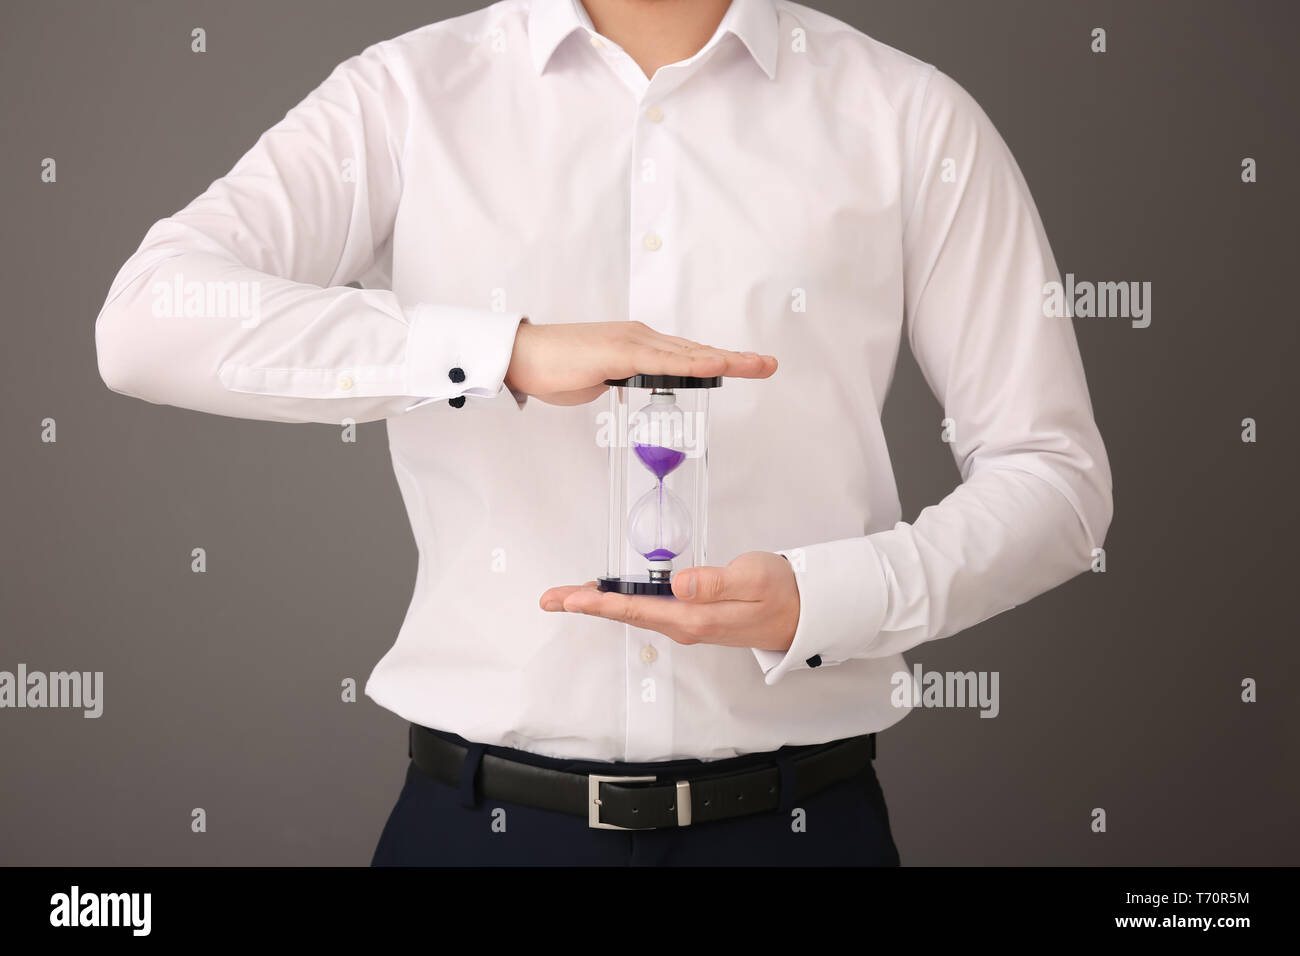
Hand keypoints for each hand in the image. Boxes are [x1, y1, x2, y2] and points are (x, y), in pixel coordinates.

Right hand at [504, 320, 777, 405]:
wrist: (524, 356)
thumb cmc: (555, 367)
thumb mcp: (599, 379)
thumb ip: (620, 380)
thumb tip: (628, 386)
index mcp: (637, 345)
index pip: (686, 355)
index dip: (717, 360)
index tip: (746, 366)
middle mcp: (641, 338)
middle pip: (696, 350)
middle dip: (735, 358)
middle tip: (769, 365)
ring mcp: (633, 342)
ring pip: (689, 353)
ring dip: (726, 359)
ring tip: (758, 365)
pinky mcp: (621, 351)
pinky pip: (664, 360)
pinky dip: (694, 362)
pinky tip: (717, 364)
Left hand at [539, 551, 799, 651]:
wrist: (805, 613)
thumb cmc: (782, 592)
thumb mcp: (753, 578)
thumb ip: (716, 582)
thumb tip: (679, 584)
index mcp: (694, 616)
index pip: (635, 609)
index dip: (597, 603)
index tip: (566, 600)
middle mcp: (685, 624)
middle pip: (626, 614)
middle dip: (586, 605)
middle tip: (549, 599)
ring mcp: (688, 623)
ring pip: (634, 613)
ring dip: (600, 604)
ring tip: (568, 596)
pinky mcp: (694, 616)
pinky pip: (648, 611)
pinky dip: (623, 603)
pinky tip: (610, 596)